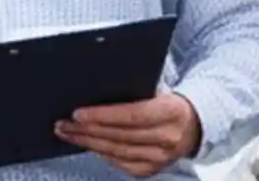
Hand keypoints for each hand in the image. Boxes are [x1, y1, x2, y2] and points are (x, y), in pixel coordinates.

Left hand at [54, 93, 201, 177]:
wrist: (194, 125)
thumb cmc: (169, 103)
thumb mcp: (159, 90)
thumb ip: (135, 92)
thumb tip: (96, 89)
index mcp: (170, 112)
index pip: (132, 115)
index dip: (103, 115)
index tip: (78, 113)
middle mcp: (167, 138)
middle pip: (120, 136)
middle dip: (87, 130)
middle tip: (64, 123)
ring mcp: (161, 158)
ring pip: (117, 152)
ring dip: (88, 143)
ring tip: (68, 133)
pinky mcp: (152, 169)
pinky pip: (121, 164)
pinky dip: (102, 154)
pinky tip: (88, 145)